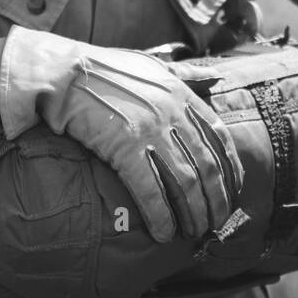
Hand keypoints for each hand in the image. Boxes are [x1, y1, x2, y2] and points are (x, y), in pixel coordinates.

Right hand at [0, 27, 242, 241]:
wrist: (64, 72)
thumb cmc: (105, 69)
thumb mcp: (152, 65)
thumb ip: (187, 74)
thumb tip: (219, 77)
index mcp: (180, 93)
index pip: (218, 136)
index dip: (230, 166)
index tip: (234, 189)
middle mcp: (171, 112)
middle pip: (207, 164)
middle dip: (216, 198)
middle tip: (218, 221)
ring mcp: (150, 129)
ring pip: (185, 181)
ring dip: (194, 211)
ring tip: (195, 232)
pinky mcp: (125, 146)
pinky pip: (151, 189)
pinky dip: (161, 214)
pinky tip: (165, 232)